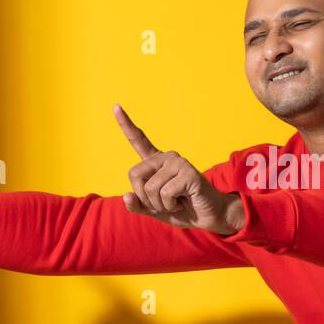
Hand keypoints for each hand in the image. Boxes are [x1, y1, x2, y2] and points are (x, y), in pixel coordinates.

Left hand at [113, 104, 242, 235]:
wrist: (207, 216)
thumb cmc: (181, 209)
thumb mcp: (153, 209)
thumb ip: (137, 204)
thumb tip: (127, 195)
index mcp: (156, 162)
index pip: (139, 141)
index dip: (126, 125)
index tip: (116, 107)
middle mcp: (166, 157)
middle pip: (134, 175)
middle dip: (144, 197)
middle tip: (164, 202)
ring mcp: (178, 162)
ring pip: (150, 188)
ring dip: (160, 204)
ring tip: (176, 202)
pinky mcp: (188, 172)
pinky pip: (165, 193)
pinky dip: (171, 205)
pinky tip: (183, 201)